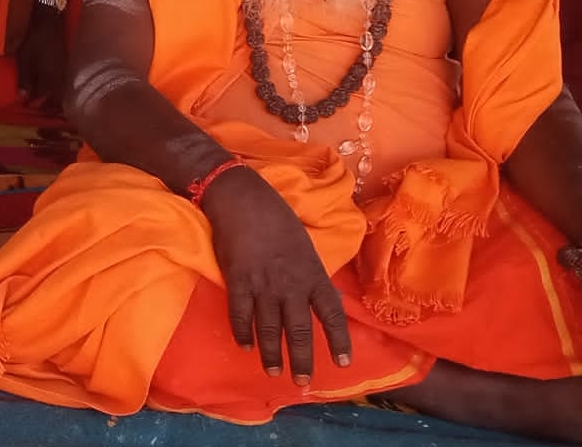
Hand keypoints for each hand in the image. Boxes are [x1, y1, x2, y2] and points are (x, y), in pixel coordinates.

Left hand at [16, 4, 66, 107]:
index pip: (46, 98)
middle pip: (58, 97)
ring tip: (48, 102)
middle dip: (50, 106)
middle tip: (42, 110)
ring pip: (62, 89)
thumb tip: (23, 97)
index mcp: (51, 78)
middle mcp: (60, 76)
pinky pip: (63, 81)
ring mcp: (64, 69)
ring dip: (55, 98)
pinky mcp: (65, 62)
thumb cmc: (35, 41)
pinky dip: (58, 88)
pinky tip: (52, 86)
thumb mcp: (25, 60)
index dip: (38, 105)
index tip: (29, 108)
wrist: (50, 22)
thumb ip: (25, 79)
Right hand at [203, 167, 352, 384]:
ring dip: (271, 353)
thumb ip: (310, 274)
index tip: (343, 363)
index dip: (338, 340)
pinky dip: (242, 332)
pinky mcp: (238, 280)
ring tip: (273, 371)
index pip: (331, 314)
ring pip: (269, 328)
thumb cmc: (276, 217)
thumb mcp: (304, 245)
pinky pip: (240, 314)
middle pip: (299, 330)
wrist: (243, 199)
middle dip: (302, 359)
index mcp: (312, 273)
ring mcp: (263, 284)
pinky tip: (244, 345)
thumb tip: (321, 299)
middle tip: (302, 382)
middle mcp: (291, 284)